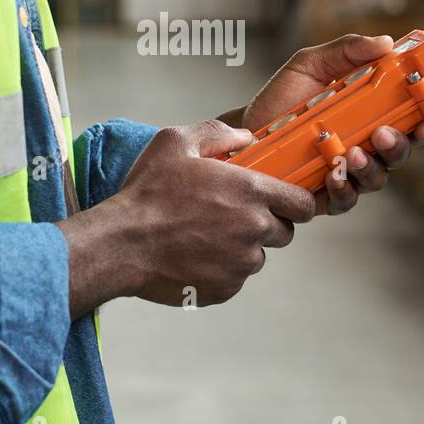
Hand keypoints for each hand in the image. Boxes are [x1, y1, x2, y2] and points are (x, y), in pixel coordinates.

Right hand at [58, 120, 315, 313]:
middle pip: (284, 233)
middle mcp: (254, 229)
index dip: (295, 203)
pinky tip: (193, 255)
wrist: (121, 244)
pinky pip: (234, 278)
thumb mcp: (176, 142)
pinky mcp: (225, 289)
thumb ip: (217, 133)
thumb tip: (247, 137)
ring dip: (241, 248)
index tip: (281, 202)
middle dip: (266, 224)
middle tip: (233, 216)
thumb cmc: (147, 192)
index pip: (303, 205)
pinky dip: (221, 269)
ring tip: (204, 236)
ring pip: (256, 257)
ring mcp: (241, 264)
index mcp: (251, 192)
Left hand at [224, 34, 423, 216]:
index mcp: (369, 112)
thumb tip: (385, 42)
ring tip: (353, 154)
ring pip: (376, 178)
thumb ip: (347, 50)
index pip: (409, 117)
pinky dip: (343, 189)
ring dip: (371, 167)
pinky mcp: (324, 195)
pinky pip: (345, 199)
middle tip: (384, 134)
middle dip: (400, 145)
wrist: (244, 130)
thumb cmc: (281, 99)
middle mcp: (364, 144)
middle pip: (400, 151)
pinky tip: (333, 175)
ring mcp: (346, 172)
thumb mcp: (311, 64)